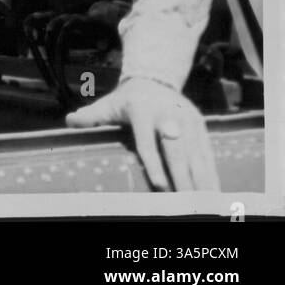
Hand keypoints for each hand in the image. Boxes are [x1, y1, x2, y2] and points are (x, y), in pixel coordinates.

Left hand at [66, 77, 219, 190]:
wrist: (154, 80)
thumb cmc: (126, 99)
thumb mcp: (108, 104)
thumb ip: (92, 116)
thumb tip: (70, 121)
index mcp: (142, 110)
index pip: (147, 141)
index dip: (154, 164)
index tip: (161, 185)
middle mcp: (168, 115)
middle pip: (177, 150)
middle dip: (182, 177)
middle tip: (186, 202)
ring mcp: (187, 120)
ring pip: (196, 154)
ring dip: (201, 180)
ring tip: (204, 204)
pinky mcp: (201, 126)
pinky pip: (207, 153)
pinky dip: (211, 174)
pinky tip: (214, 193)